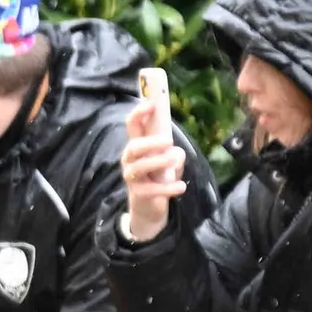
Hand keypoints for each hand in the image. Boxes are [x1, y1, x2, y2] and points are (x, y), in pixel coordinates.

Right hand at [120, 74, 185, 243]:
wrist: (149, 208)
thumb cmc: (159, 177)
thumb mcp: (169, 162)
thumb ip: (174, 154)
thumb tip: (175, 153)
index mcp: (137, 146)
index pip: (133, 126)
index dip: (140, 113)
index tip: (152, 103)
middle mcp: (130, 160)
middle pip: (134, 147)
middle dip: (150, 142)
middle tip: (168, 141)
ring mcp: (132, 178)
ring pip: (140, 167)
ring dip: (160, 162)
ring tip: (174, 160)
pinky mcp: (139, 194)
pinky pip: (152, 189)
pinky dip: (168, 188)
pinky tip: (180, 187)